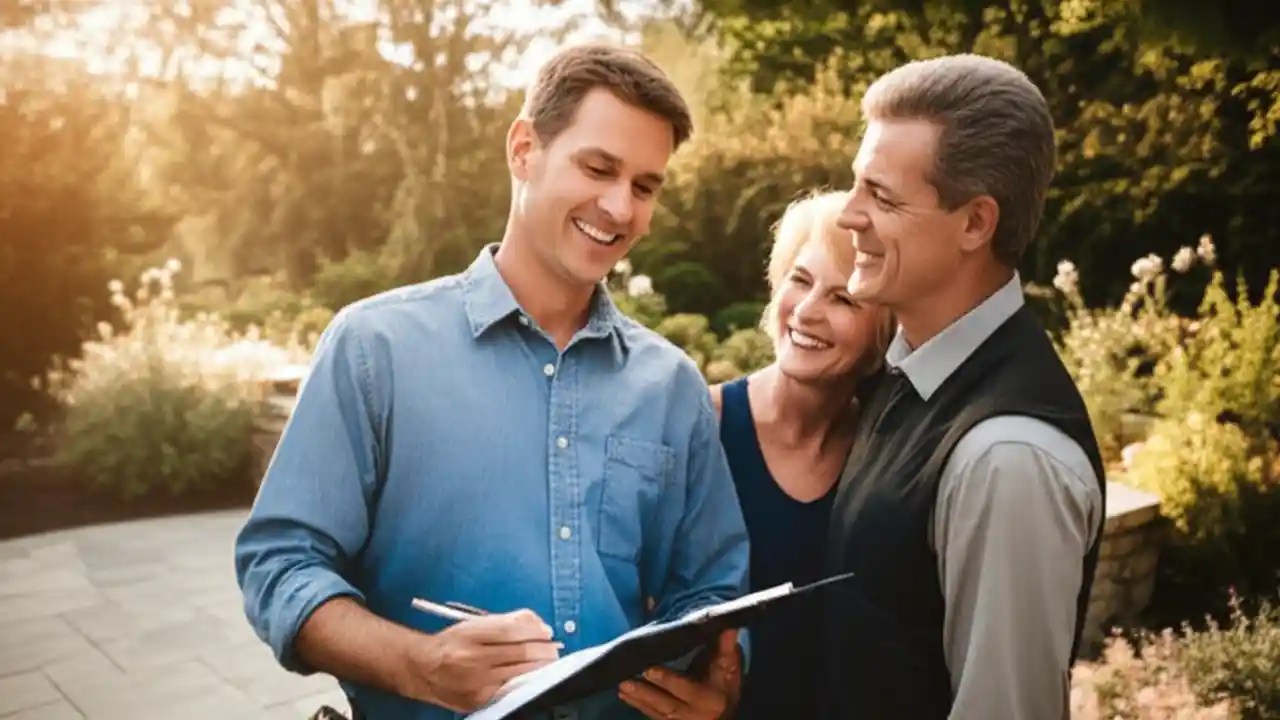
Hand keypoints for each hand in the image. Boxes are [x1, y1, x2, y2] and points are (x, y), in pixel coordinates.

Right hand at [402, 609, 560, 711]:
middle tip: (554, 648)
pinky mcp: (479, 700)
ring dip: (540, 666)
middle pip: (521, 652)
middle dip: (544, 650)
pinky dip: (524, 681)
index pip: (513, 630)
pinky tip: (532, 676)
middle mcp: (473, 658)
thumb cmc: (451, 644)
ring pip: (520, 673)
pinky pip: (510, 689)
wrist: (422, 669)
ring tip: (548, 661)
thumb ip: (506, 622)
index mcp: (471, 635)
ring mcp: (476, 682)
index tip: (547, 632)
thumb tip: (538, 625)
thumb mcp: (473, 624)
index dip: (536, 631)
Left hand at [618, 629, 740, 719]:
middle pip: (667, 705)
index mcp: (710, 698)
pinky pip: (653, 717)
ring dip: (638, 700)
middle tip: (625, 681)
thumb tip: (729, 626)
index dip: (667, 680)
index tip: (648, 669)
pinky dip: (639, 706)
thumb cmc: (725, 682)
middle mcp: (695, 714)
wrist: (726, 711)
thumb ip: (726, 647)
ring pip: (657, 713)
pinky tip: (625, 696)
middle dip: (645, 693)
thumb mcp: (729, 666)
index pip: (686, 689)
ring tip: (621, 686)